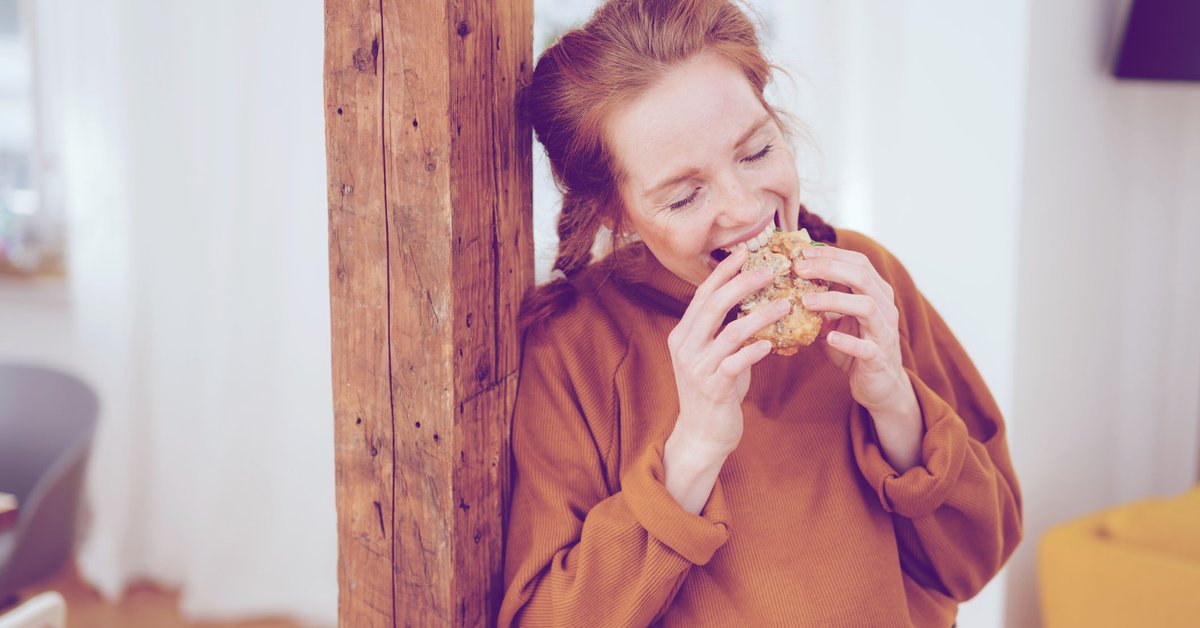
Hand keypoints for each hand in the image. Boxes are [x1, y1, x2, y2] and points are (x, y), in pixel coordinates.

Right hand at [666, 248, 788, 456]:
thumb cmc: (716, 390)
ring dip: (759, 315)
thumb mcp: (714, 355)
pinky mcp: (713, 388)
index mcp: (683, 334)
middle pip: (714, 305)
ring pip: (729, 332)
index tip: (743, 253)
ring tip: (785, 304)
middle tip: (770, 270)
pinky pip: (735, 363)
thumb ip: (725, 330)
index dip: (723, 272)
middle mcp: (685, 347)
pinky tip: (771, 344)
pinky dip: (754, 350)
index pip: (702, 294)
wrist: (702, 434)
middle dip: (743, 283)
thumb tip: (754, 301)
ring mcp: (697, 368)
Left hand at [793, 245, 912, 415]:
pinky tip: (829, 336)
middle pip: (862, 277)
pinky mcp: (879, 358)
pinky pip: (866, 347)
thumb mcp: (838, 321)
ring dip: (834, 300)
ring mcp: (884, 332)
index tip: (803, 253)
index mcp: (877, 293)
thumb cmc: (856, 348)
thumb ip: (822, 304)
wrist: (879, 385)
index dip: (831, 254)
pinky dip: (847, 341)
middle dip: (829, 268)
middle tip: (800, 269)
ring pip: (867, 306)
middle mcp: (885, 308)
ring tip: (806, 301)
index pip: (859, 263)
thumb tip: (789, 285)